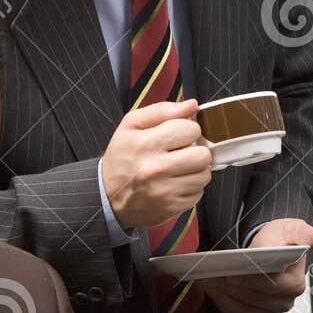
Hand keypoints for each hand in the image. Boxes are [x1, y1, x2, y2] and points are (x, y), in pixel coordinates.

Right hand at [101, 99, 212, 230]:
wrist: (107, 196)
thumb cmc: (121, 158)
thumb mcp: (131, 126)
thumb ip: (162, 111)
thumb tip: (192, 105)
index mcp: (147, 143)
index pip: (191, 129)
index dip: (187, 130)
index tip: (178, 136)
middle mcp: (157, 168)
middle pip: (203, 155)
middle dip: (196, 151)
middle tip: (182, 153)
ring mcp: (165, 191)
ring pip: (204, 175)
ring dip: (195, 171)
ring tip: (178, 169)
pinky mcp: (172, 207)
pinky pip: (198, 193)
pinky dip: (190, 188)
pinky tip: (174, 184)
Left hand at [200, 218, 312, 312]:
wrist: (271, 248)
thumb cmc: (280, 240)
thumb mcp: (293, 230)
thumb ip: (303, 235)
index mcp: (295, 283)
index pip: (271, 284)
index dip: (251, 278)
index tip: (233, 270)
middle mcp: (285, 301)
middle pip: (255, 298)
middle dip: (233, 286)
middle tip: (213, 274)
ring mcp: (270, 311)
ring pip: (244, 308)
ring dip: (224, 295)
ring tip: (208, 280)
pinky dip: (223, 303)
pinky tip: (212, 290)